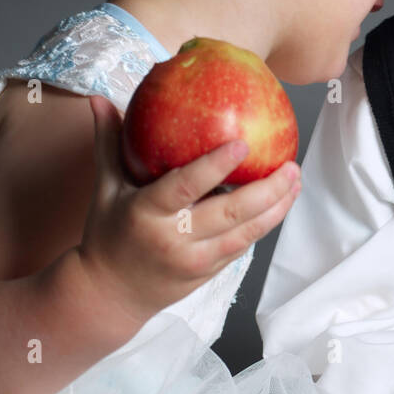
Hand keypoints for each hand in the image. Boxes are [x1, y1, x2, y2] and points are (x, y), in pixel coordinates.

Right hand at [76, 95, 301, 331]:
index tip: (242, 143)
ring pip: (244, 234)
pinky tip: (281, 203)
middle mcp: (173, 239)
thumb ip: (107, 143)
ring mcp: (193, 261)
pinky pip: (241, 247)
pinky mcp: (207, 274)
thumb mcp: (105, 189)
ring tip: (295, 182)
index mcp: (146, 213)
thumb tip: (98, 98)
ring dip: (276, 208)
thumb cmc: (107, 234)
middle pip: (229, 214)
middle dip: (267, 190)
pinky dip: (263, 225)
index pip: (185, 187)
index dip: (215, 166)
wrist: (108, 295)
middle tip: (291, 165)